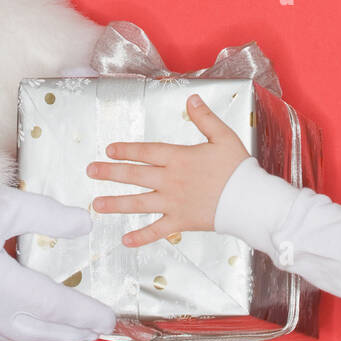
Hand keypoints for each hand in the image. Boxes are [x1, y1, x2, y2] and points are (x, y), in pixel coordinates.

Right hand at [0, 185, 116, 340]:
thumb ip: (45, 215)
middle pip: (31, 330)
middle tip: (95, 333)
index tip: (107, 319)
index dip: (81, 313)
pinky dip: (11, 329)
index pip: (49, 305)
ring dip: (40, 335)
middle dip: (66, 334)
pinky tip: (19, 322)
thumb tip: (83, 225)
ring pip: (7, 333)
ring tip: (67, 332)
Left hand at [86, 93, 249, 247]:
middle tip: (90, 171)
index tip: (109, 150)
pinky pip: (157, 231)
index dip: (126, 150)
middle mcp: (171, 180)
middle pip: (135, 175)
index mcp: (179, 158)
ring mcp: (174, 203)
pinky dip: (141, 237)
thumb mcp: (223, 137)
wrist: (250, 200)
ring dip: (116, 204)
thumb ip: (205, 118)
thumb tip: (191, 100)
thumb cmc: (238, 168)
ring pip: (139, 203)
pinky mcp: (181, 222)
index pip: (146, 152)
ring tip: (97, 205)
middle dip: (110, 173)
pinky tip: (125, 240)